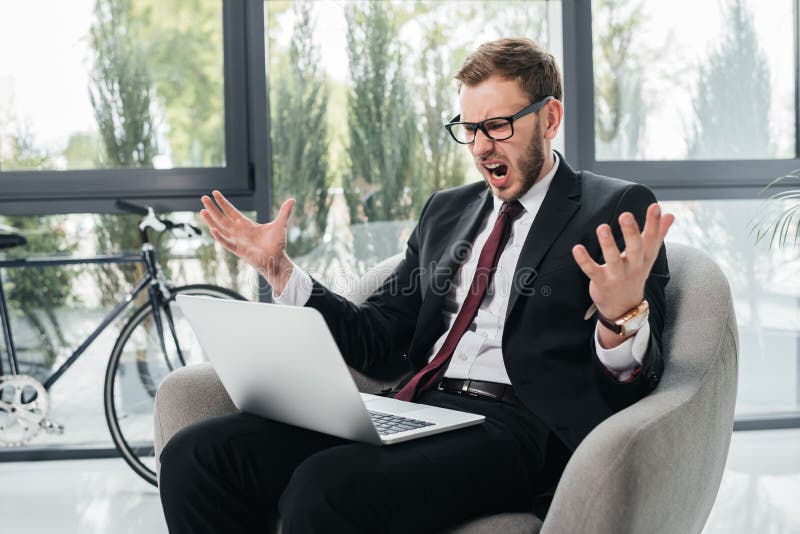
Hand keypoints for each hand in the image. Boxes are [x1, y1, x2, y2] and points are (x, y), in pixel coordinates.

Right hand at [200, 190, 295, 289]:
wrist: (277, 259)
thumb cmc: (277, 244)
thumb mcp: (280, 225)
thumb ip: (284, 212)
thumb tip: (292, 199)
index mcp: (246, 224)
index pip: (231, 211)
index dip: (223, 203)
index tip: (215, 193)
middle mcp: (239, 231)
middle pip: (222, 218)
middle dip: (213, 208)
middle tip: (203, 197)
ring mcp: (237, 240)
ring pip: (221, 228)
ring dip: (211, 221)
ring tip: (202, 210)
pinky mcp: (238, 250)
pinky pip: (226, 243)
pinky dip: (220, 237)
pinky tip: (213, 229)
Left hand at [571, 203, 673, 322]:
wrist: (624, 308)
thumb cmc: (634, 275)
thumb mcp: (648, 257)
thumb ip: (657, 235)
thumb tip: (670, 215)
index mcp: (645, 258)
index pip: (652, 239)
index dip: (654, 223)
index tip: (655, 206)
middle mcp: (633, 266)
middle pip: (636, 249)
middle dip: (631, 232)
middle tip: (626, 215)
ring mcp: (617, 275)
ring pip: (613, 259)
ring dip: (608, 244)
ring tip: (602, 227)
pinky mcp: (602, 282)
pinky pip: (592, 270)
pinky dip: (584, 260)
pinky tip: (577, 248)